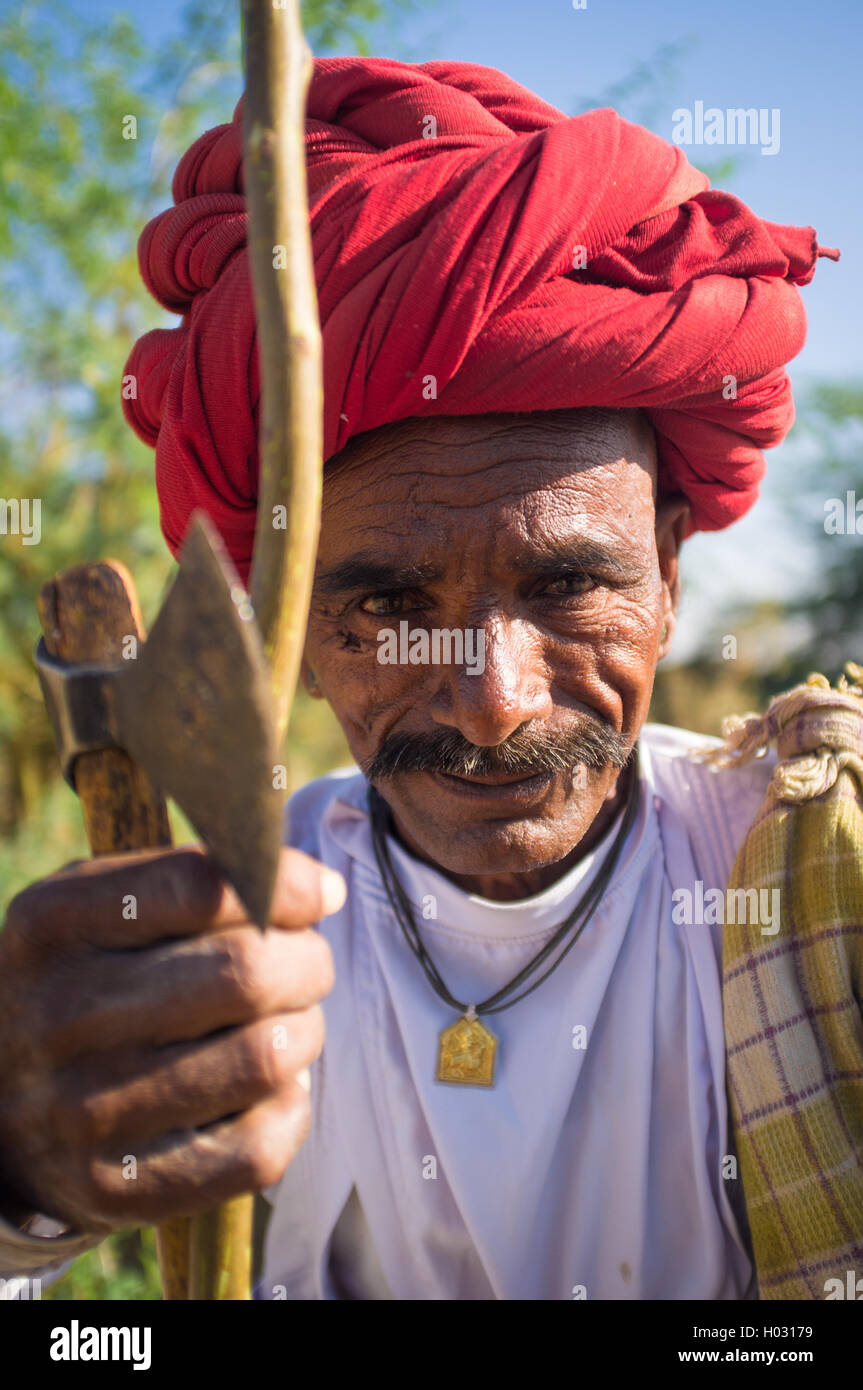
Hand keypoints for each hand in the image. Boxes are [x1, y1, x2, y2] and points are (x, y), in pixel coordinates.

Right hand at [0, 846, 343, 1234]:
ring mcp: (86, 1109)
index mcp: (54, 925)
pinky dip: (288, 1108)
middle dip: (307, 962)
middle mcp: (61, 1015)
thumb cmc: (86, 982)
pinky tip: (266, 1089)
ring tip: (286, 1024)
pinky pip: (258, 1147)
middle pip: (245, 974)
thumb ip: (200, 878)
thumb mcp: (103, 908)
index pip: (200, 888)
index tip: (318, 896)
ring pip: (266, 1058)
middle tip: (305, 965)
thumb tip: (322, 891)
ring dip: (303, 1032)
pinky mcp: (121, 1187)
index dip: (285, 887)